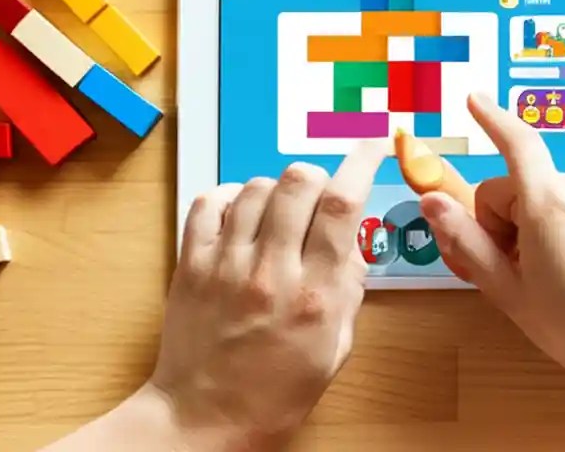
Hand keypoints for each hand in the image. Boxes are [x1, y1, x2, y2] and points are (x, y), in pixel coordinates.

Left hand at [150, 141, 387, 450]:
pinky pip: (209, 201)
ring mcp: (226, 265)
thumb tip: (352, 240)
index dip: (363, 162)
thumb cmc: (274, 393)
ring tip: (278, 219)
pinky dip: (229, 197)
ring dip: (275, 190)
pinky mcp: (191, 264)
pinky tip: (240, 218)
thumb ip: (349, 289)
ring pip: (255, 186)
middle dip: (318, 178)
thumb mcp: (335, 349)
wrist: (204, 419)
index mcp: (316, 296)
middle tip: (318, 200)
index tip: (374, 145)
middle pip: (299, 181)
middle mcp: (272, 272)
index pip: (343, 205)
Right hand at [418, 94, 564, 406]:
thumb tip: (431, 200)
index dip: (492, 119)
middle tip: (513, 268)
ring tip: (545, 272)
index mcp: (550, 205)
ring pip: (546, 193)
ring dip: (533, 222)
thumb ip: (465, 239)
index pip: (516, 143)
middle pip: (519, 184)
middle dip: (504, 218)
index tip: (474, 100)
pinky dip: (560, 223)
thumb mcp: (507, 288)